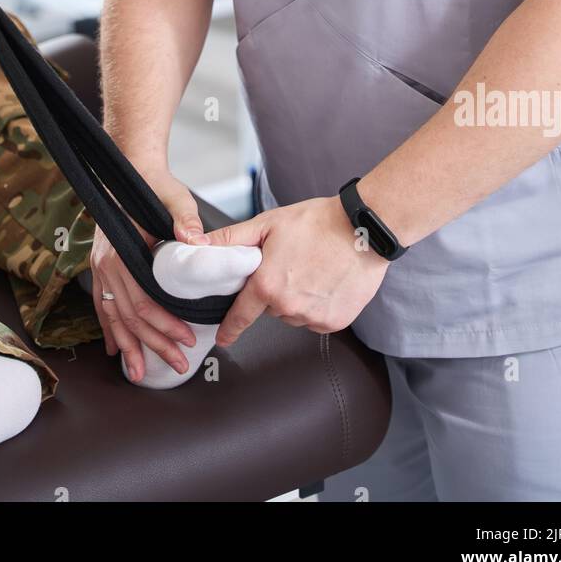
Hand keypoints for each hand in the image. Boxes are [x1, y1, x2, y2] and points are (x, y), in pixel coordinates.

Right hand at [88, 164, 210, 381]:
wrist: (131, 169)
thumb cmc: (155, 186)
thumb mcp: (175, 198)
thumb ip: (185, 219)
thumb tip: (197, 241)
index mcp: (122, 251)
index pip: (144, 301)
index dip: (165, 325)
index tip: (187, 341)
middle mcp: (106, 264)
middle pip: (129, 317)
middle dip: (153, 345)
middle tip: (177, 366)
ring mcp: (101, 267)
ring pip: (113, 316)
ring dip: (129, 347)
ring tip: (141, 373)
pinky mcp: (102, 266)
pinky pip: (103, 305)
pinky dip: (110, 329)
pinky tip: (117, 350)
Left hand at [202, 196, 390, 346]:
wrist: (363, 230)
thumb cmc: (317, 222)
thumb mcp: (268, 224)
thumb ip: (230, 239)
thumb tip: (197, 244)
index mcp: (267, 285)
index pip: (240, 315)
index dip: (229, 328)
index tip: (223, 339)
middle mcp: (288, 307)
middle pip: (270, 308)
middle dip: (274, 291)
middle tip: (290, 265)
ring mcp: (313, 317)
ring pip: (294, 313)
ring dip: (296, 298)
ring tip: (311, 270)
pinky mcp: (334, 322)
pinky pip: (316, 318)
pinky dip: (317, 304)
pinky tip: (326, 281)